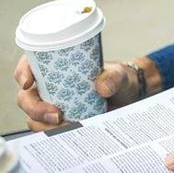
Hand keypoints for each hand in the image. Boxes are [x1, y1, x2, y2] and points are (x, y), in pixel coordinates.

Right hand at [15, 57, 147, 129]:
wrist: (127, 97)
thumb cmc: (118, 79)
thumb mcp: (120, 75)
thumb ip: (114, 78)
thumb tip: (102, 88)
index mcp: (57, 66)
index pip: (29, 65)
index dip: (22, 73)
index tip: (29, 82)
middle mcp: (49, 86)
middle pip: (26, 97)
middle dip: (35, 108)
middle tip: (57, 114)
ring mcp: (52, 104)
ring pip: (34, 117)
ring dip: (46, 124)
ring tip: (69, 124)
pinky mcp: (59, 121)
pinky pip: (48, 129)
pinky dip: (56, 132)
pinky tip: (72, 129)